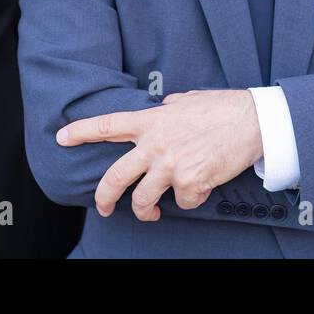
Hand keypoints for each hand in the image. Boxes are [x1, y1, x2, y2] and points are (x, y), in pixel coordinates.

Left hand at [56, 89, 261, 221]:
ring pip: (142, 200)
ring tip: (149, 214)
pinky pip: (182, 203)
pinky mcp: (190, 183)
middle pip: (115, 177)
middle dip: (104, 197)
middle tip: (103, 207)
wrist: (251, 121)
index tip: (61, 137)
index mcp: (151, 121)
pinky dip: (190, 201)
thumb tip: (164, 107)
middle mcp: (155, 144)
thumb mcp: (186, 99)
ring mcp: (171, 165)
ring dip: (144, 212)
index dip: (80, 132)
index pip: (107, 125)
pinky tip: (199, 190)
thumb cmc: (221, 108)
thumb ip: (168, 108)